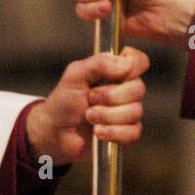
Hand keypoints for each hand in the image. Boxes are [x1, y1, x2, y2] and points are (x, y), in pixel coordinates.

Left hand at [26, 47, 149, 165]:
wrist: (55, 133)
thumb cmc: (64, 101)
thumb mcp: (75, 75)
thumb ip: (98, 64)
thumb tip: (126, 64)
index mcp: (115, 71)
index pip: (139, 61)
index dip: (134, 66)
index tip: (118, 74)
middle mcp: (125, 90)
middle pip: (139, 89)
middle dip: (110, 96)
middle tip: (90, 98)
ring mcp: (127, 112)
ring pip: (135, 112)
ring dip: (107, 116)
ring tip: (89, 116)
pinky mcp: (126, 133)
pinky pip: (133, 133)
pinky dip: (113, 133)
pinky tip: (97, 132)